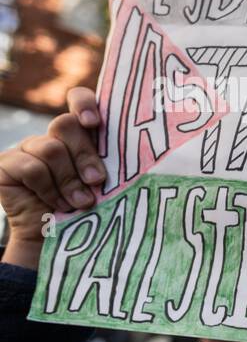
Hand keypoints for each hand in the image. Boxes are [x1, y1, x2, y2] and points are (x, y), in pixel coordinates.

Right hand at [0, 88, 105, 268]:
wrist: (58, 241)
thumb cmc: (90, 211)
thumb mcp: (105, 185)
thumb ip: (111, 164)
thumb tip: (139, 157)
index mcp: (80, 136)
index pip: (78, 101)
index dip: (85, 103)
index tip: (94, 122)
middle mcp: (52, 137)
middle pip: (66, 125)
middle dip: (85, 156)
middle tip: (98, 182)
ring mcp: (27, 149)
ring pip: (50, 149)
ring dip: (69, 180)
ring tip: (81, 203)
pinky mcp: (8, 164)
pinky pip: (30, 167)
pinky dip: (47, 188)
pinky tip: (55, 204)